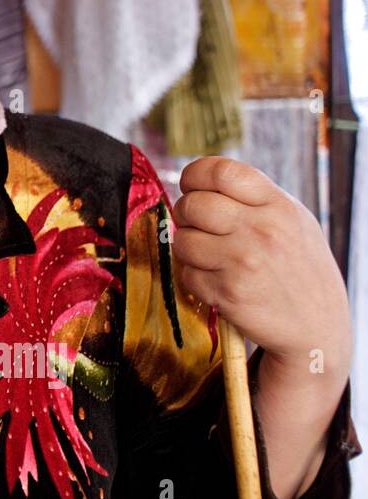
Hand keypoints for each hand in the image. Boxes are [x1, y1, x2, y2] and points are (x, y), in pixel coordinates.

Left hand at [170, 157, 350, 381]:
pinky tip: (218, 281)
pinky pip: (186, 274)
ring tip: (211, 256)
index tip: (191, 186)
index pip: (222, 172)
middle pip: (192, 204)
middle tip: (199, 226)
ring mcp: (243, 262)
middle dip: (186, 214)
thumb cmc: (298, 267)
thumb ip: (252, 199)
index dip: (195, 175)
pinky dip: (195, 278)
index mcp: (279, 206)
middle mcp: (261, 230)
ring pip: (183, 240)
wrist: (316, 326)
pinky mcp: (227, 293)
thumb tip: (197, 184)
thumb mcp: (291, 221)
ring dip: (188, 249)